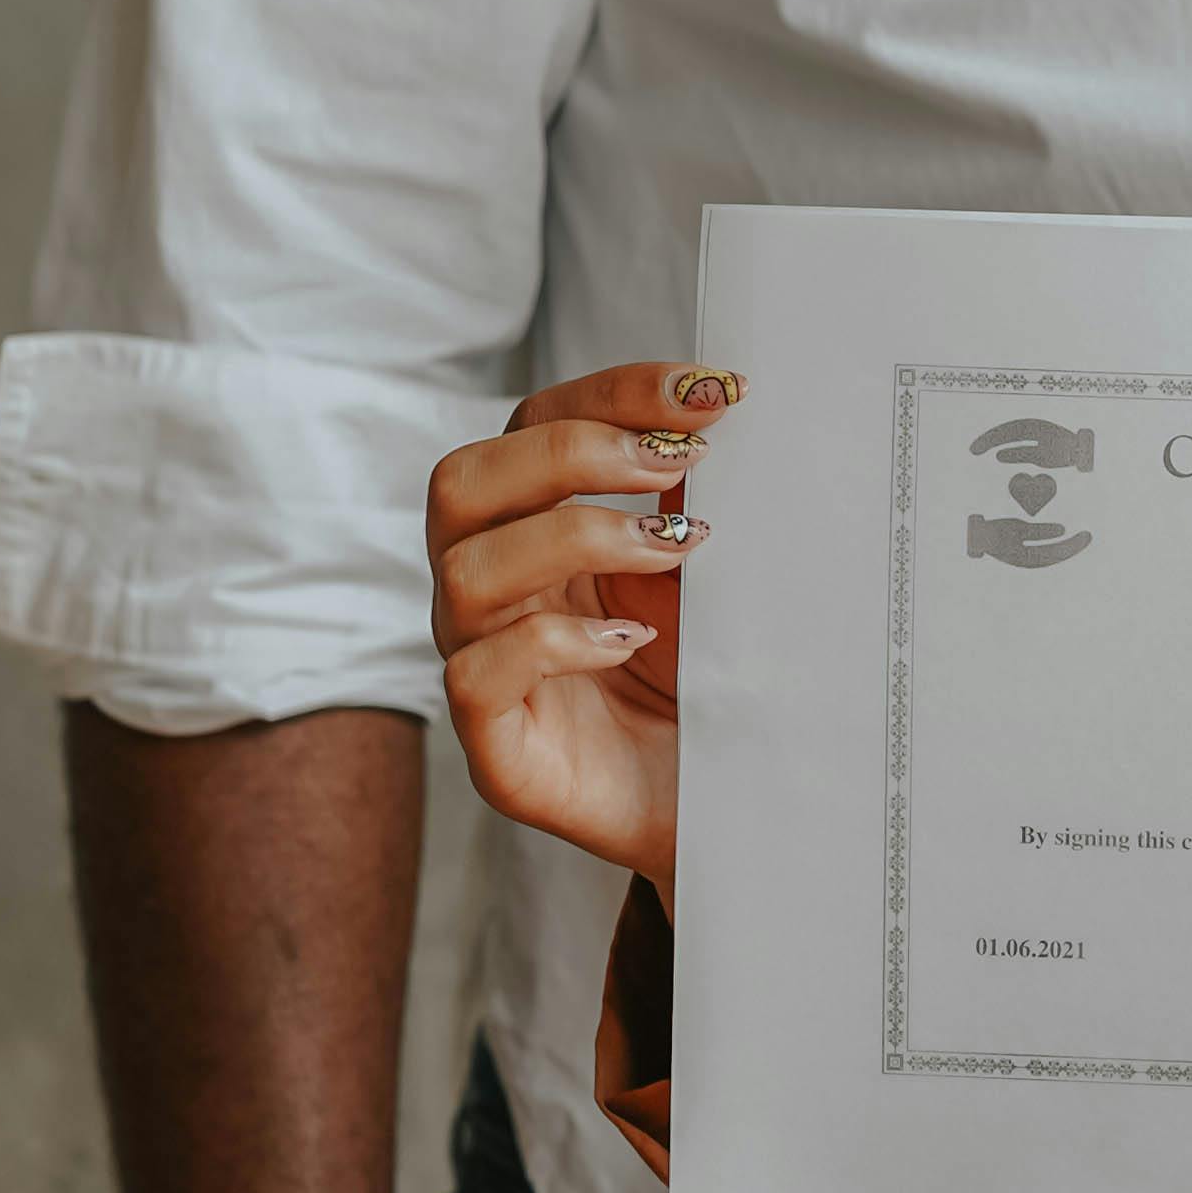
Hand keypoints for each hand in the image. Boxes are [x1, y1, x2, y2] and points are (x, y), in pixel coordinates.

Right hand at [428, 357, 740, 895]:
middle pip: (462, 482)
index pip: (531, 424)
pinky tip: (631, 644)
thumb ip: (691, 491)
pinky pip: (476, 673)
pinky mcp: (496, 744)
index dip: (612, 394)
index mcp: (534, 526)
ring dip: (575, 538)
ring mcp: (480, 664)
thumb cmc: (707, 675)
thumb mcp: (706, 566)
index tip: (711, 392)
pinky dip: (554, 642)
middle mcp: (491, 588)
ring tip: (673, 551)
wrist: (728, 800)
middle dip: (571, 452)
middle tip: (676, 464)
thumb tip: (724, 398)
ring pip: (465, 571)